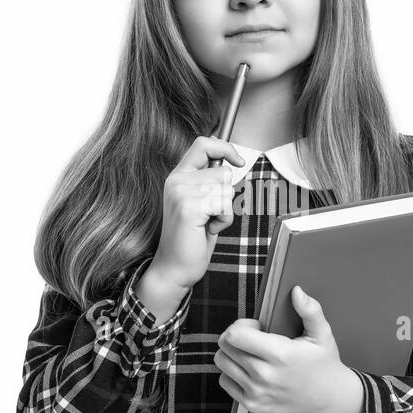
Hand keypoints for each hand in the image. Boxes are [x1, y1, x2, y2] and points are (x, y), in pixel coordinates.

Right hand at [151, 136, 244, 290]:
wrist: (174, 267)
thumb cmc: (191, 238)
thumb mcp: (201, 204)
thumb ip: (209, 182)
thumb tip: (230, 164)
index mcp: (178, 176)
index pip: (203, 144)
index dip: (225, 148)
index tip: (239, 160)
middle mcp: (177, 181)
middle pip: (223, 172)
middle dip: (225, 196)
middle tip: (208, 215)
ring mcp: (181, 193)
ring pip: (226, 189)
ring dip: (224, 210)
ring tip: (206, 223)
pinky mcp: (189, 207)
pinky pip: (224, 204)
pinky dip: (223, 220)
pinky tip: (207, 229)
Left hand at [214, 285, 363, 412]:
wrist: (330, 401)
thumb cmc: (325, 364)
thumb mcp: (323, 334)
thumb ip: (310, 310)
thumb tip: (296, 291)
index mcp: (279, 354)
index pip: (234, 335)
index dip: (242, 324)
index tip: (257, 326)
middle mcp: (264, 375)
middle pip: (225, 346)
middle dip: (235, 335)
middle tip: (254, 338)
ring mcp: (256, 392)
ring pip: (222, 362)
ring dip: (232, 353)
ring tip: (251, 353)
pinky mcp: (252, 404)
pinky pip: (224, 381)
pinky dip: (231, 372)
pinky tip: (249, 369)